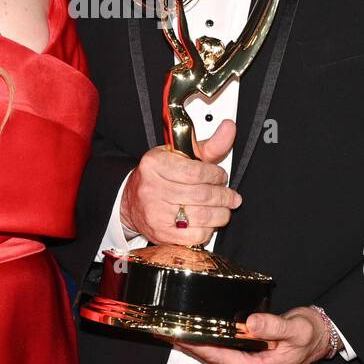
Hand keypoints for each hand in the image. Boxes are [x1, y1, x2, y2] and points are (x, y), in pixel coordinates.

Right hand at [119, 120, 241, 245]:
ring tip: (224, 209)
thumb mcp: (180, 155)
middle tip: (231, 196)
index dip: (216, 175)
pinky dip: (208, 230)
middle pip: (201, 195)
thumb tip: (230, 128)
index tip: (221, 176)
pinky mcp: (161, 234)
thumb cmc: (160, 176)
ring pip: (201, 216)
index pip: (196, 172)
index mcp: (155, 164)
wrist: (132, 202)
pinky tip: (208, 222)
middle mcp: (152, 188)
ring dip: (221, 214)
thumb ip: (208, 145)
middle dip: (224, 196)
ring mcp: (155, 213)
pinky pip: (195, 235)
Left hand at [171, 307, 331, 363]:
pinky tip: (196, 337)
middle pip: (213, 361)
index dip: (197, 347)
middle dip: (190, 347)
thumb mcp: (294, 329)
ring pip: (216, 360)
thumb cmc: (309, 334)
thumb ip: (272, 326)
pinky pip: (223, 357)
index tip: (177, 336)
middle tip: (166, 332)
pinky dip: (208, 348)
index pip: (220, 358)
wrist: (321, 338)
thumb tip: (250, 323)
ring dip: (196, 348)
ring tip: (175, 333)